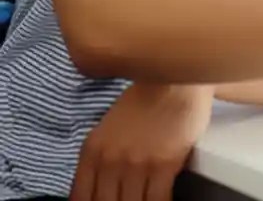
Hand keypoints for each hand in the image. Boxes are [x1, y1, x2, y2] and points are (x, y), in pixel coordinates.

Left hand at [71, 83, 213, 200]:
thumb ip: (102, 158)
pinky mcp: (163, 164)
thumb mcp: (109, 129)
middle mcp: (109, 160)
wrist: (174, 80)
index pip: (81, 198)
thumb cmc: (146, 101)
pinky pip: (158, 200)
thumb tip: (104, 187)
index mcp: (91, 152)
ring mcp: (136, 163)